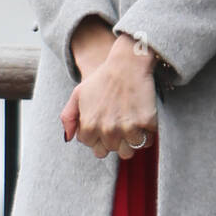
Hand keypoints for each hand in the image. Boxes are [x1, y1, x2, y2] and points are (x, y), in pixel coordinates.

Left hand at [61, 32, 157, 158]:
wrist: (127, 64)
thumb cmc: (102, 77)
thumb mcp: (78, 94)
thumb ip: (68, 117)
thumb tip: (68, 138)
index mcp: (89, 125)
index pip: (94, 147)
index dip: (100, 136)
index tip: (106, 124)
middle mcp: (107, 130)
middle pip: (111, 151)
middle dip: (114, 140)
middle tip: (119, 123)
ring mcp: (127, 128)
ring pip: (128, 151)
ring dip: (130, 141)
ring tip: (131, 126)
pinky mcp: (146, 123)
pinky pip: (147, 142)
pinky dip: (147, 134)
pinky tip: (143, 121)